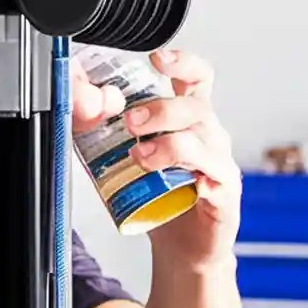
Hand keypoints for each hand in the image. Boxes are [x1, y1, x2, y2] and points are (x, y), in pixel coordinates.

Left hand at [125, 50, 240, 269]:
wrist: (183, 248)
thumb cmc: (160, 200)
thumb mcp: (129, 160)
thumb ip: (109, 136)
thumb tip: (82, 109)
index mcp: (188, 121)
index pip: (196, 79)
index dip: (182, 62)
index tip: (157, 58)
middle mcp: (208, 137)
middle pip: (196, 106)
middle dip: (161, 109)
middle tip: (132, 122)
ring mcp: (219, 164)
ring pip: (203, 140)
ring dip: (170, 144)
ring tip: (142, 156)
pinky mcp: (225, 194)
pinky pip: (217, 178)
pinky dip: (201, 177)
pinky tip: (191, 184)